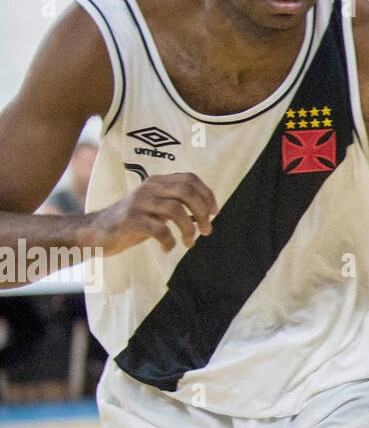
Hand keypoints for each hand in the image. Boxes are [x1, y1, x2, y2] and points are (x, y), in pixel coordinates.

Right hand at [82, 172, 217, 256]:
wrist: (95, 233)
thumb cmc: (131, 221)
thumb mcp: (155, 207)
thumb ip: (176, 203)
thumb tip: (208, 211)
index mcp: (157, 182)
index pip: (190, 178)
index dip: (207, 194)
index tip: (214, 212)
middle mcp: (148, 187)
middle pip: (187, 191)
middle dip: (202, 212)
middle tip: (206, 231)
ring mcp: (138, 203)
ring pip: (176, 209)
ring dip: (188, 229)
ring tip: (189, 243)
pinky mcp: (129, 220)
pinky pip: (159, 229)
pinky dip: (169, 241)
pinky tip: (167, 249)